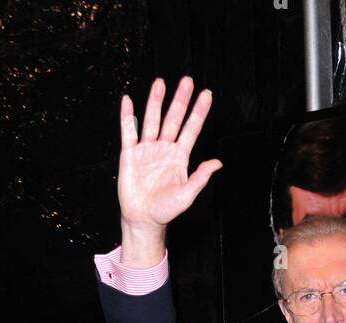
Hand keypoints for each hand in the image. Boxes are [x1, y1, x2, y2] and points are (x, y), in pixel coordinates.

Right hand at [117, 76, 221, 261]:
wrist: (143, 219)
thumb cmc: (166, 210)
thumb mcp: (187, 195)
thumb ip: (201, 177)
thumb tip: (217, 163)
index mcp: (179, 157)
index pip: (191, 129)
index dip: (199, 112)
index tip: (206, 94)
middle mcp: (164, 149)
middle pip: (173, 118)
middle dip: (180, 100)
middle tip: (187, 80)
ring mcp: (147, 149)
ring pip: (152, 120)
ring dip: (156, 101)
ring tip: (160, 83)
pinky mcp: (129, 154)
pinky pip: (128, 131)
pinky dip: (127, 116)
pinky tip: (128, 101)